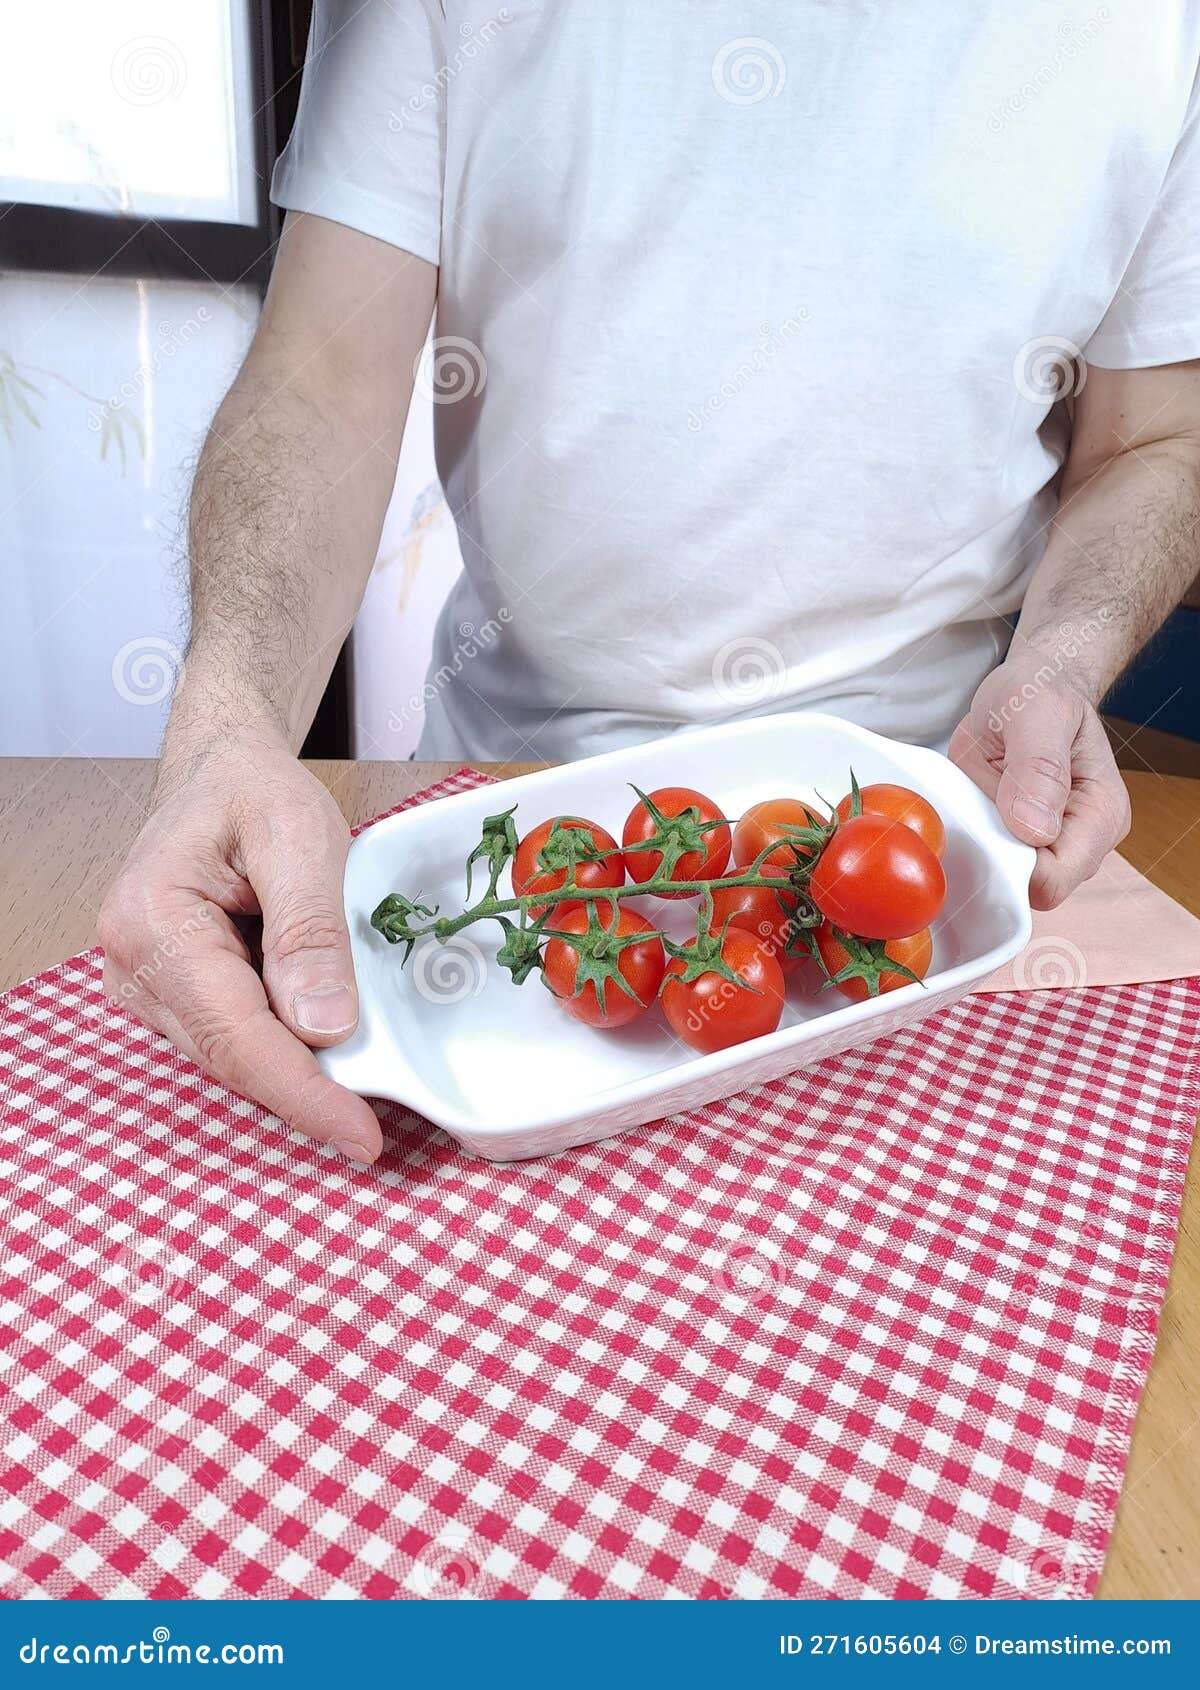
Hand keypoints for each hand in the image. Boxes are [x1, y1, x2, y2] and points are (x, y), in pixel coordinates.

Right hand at [97, 731, 381, 1163]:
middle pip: (230, 1058)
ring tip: (362, 1075)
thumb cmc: (251, 791)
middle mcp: (134, 965)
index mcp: (153, 921)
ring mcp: (149, 985)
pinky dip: (285, 1046)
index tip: (360, 1135)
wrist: (220, 770)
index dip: (301, 1092)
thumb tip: (325, 1028)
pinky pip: (236, 1038)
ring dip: (298, 1070)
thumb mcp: (299, 838)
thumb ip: (309, 932)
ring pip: (233, 1057)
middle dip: (306, 1091)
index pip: (234, 1035)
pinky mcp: (176, 994)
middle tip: (378, 1120)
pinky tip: (326, 1037)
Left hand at [948, 654, 1130, 909]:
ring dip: (983, 841)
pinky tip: (977, 803)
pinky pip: (993, 859)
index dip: (1012, 864)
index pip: (1053, 880)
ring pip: (1007, 877)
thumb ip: (1038, 767)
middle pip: (1029, 887)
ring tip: (982, 792)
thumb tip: (1035, 830)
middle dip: (995, 851)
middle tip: (981, 795)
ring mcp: (1056, 844)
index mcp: (1100, 815)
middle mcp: (1085, 841)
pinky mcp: (1026, 841)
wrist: (1032, 686)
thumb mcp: (1036, 712)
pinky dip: (977, 837)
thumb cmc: (1039, 692)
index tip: (986, 818)